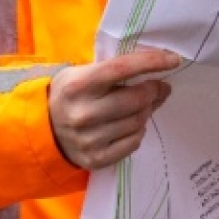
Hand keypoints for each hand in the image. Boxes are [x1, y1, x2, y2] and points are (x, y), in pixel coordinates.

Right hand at [47, 49, 181, 170]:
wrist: (44, 130)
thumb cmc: (71, 94)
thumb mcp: (81, 73)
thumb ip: (112, 70)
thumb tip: (155, 68)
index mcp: (79, 85)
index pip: (123, 68)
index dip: (151, 62)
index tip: (173, 59)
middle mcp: (84, 113)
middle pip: (136, 99)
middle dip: (155, 90)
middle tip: (161, 87)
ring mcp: (90, 139)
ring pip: (138, 122)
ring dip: (146, 111)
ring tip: (143, 106)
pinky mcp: (96, 159)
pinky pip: (133, 143)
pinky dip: (137, 132)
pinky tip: (131, 125)